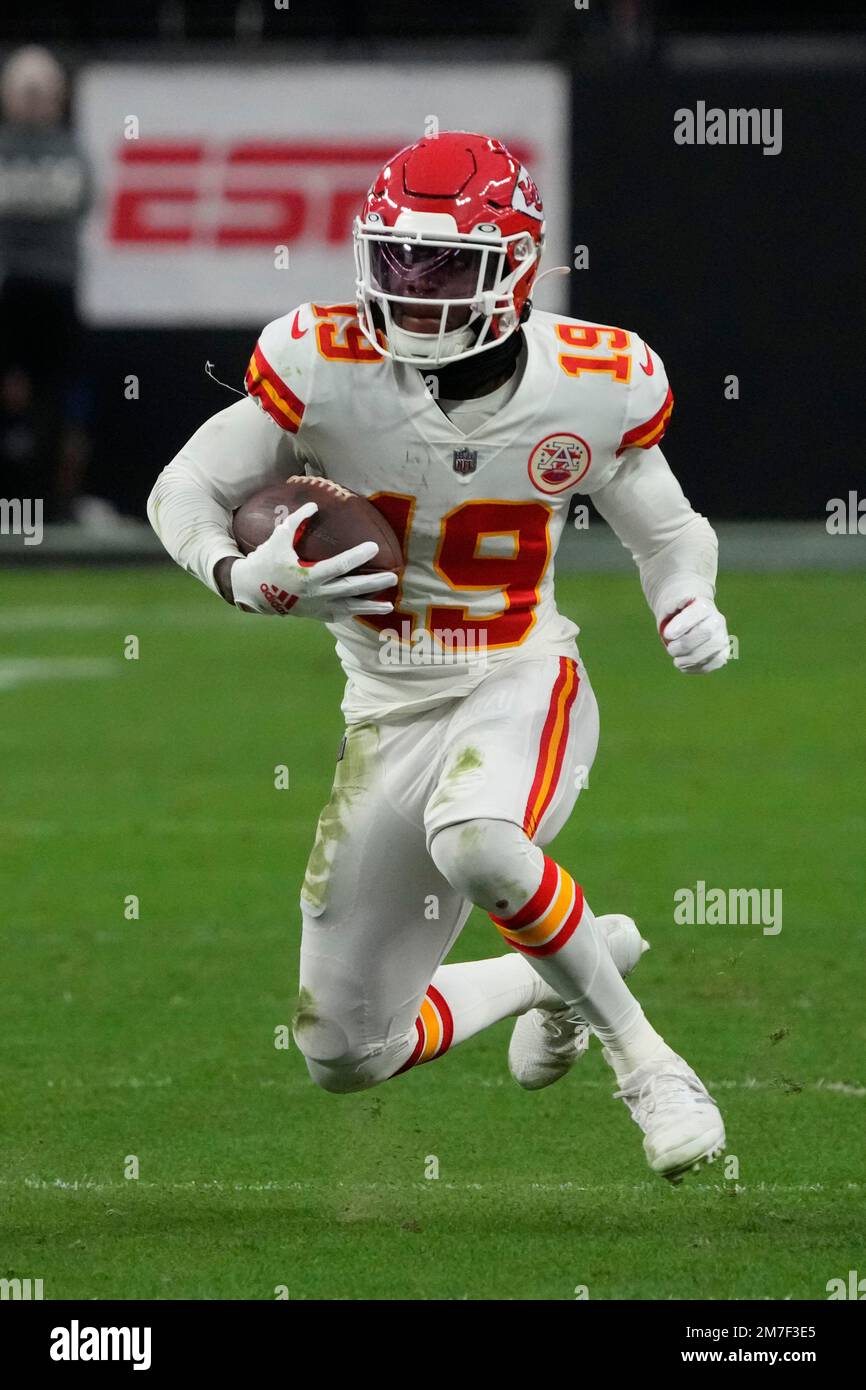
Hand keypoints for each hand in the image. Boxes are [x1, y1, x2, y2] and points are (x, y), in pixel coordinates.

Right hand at [228, 501, 396, 619]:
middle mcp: (316, 593)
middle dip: (373, 584)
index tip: (374, 547)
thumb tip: (313, 505)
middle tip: (393, 577)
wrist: (253, 592)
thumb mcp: (278, 538)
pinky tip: (370, 610)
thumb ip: (296, 521)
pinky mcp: (316, 614)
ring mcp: (317, 607)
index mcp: (308, 575)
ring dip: (370, 606)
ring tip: (390, 605)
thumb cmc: (267, 562)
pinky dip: (355, 613)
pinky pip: (340, 615)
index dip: (358, 556)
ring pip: (348, 608)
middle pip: (351, 589)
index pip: (340, 566)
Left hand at [660, 597, 729, 673]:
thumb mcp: (669, 607)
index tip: (667, 634)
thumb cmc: (676, 617)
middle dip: (684, 644)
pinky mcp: (721, 655)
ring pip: (710, 651)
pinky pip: (710, 665)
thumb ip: (670, 605)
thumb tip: (678, 604)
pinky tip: (684, 663)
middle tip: (671, 649)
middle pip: (706, 632)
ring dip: (687, 659)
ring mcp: (722, 638)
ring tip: (676, 657)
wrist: (688, 625)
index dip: (682, 625)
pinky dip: (693, 668)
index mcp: (703, 606)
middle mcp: (717, 621)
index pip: (698, 613)